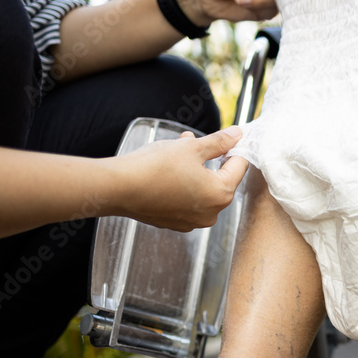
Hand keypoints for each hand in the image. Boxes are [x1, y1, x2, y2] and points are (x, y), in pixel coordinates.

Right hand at [115, 126, 249, 230]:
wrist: (118, 188)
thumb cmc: (155, 168)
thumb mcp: (192, 148)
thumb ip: (219, 142)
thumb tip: (236, 135)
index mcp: (221, 194)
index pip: (239, 166)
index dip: (234, 148)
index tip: (229, 138)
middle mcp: (211, 213)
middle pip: (221, 179)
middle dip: (211, 159)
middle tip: (198, 142)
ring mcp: (193, 221)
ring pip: (203, 189)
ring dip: (196, 170)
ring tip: (179, 150)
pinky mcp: (175, 222)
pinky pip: (187, 200)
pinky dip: (183, 185)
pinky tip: (169, 170)